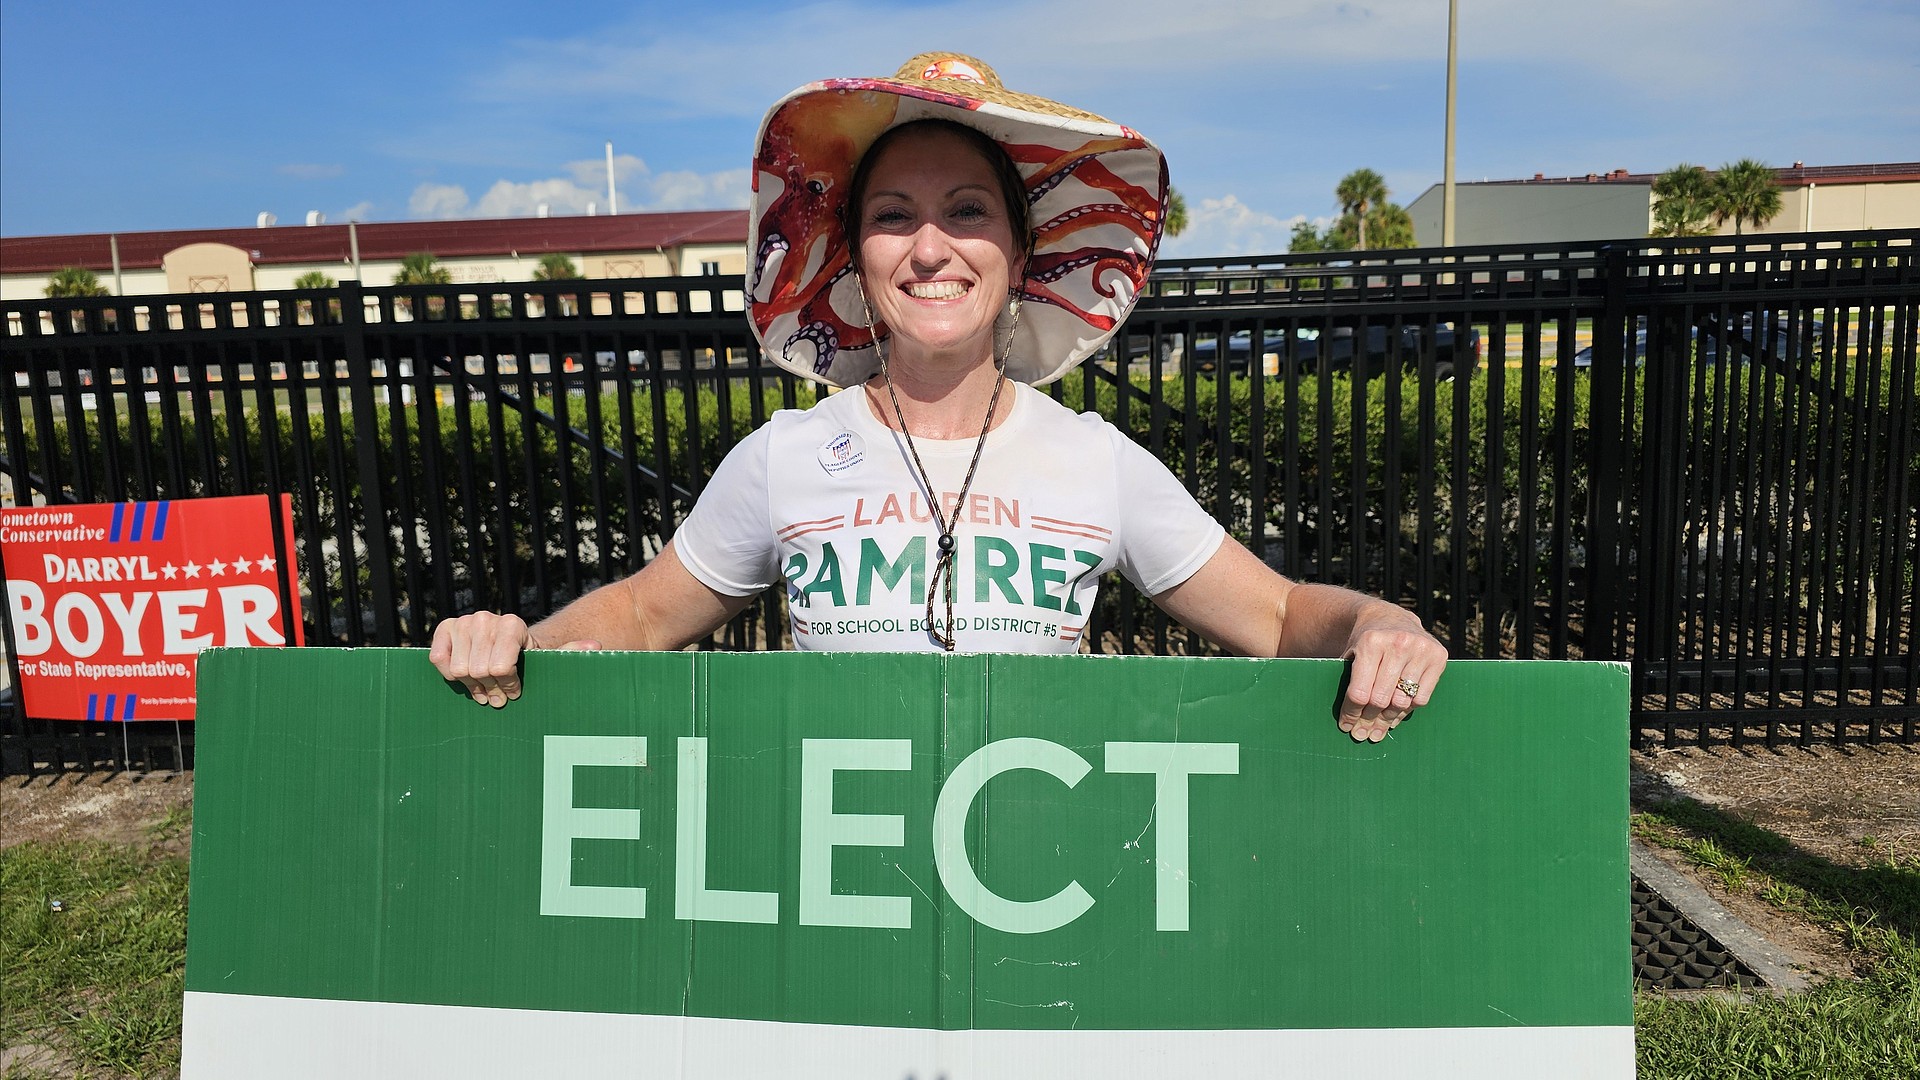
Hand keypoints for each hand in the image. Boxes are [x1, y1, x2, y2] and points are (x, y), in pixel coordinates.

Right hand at [428, 612, 598, 707]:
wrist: (507, 647)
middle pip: (479, 671)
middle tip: (498, 691)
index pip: (500, 668)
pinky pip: (440, 662)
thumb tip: (595, 646)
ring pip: (459, 669)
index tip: (516, 688)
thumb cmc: (530, 658)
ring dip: (472, 685)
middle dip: (490, 688)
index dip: (507, 685)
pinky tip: (466, 676)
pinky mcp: (444, 629)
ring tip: (485, 686)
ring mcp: (463, 622)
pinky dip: (451, 675)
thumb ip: (571, 652)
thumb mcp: (551, 657)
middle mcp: (486, 618)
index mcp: (513, 624)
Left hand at [1337, 612, 1445, 742]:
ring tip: (1377, 730)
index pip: (1360, 692)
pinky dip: (1407, 710)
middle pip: (1381, 699)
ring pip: (1402, 701)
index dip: (1351, 713)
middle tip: (1361, 733)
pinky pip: (1422, 698)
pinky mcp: (1439, 656)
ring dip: (1387, 719)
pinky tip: (1395, 716)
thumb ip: (1347, 681)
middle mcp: (1398, 644)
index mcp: (1371, 642)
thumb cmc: (1365, 641)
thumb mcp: (1350, 654)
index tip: (1346, 725)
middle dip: (1368, 720)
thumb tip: (1349, 722)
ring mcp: (1421, 650)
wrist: (1389, 617)